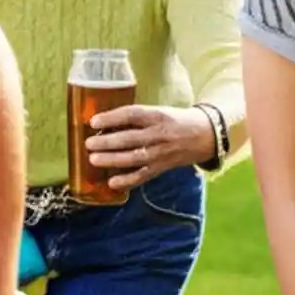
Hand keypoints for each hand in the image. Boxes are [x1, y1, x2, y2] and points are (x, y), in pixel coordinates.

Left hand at [85, 105, 214, 190]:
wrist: (206, 135)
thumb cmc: (174, 120)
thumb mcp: (158, 111)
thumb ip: (135, 117)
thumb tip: (103, 123)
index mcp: (157, 115)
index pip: (132, 115)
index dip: (112, 118)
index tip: (93, 121)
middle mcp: (159, 134)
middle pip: (130, 138)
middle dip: (107, 142)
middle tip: (88, 144)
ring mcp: (161, 153)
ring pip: (134, 158)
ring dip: (112, 160)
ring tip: (93, 159)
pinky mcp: (162, 167)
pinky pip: (143, 176)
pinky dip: (127, 181)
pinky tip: (112, 183)